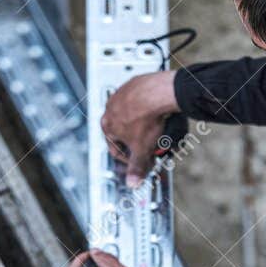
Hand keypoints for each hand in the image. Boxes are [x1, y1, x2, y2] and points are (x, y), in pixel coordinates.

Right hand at [100, 70, 178, 187]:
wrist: (159, 93)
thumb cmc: (146, 118)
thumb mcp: (142, 149)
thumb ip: (136, 167)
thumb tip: (133, 182)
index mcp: (107, 125)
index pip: (114, 149)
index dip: (129, 159)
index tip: (140, 161)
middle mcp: (110, 108)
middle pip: (123, 132)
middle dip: (136, 142)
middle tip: (150, 147)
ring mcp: (121, 95)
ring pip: (131, 117)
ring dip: (141, 126)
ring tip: (156, 131)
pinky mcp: (134, 85)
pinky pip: (140, 102)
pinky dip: (147, 110)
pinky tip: (158, 114)